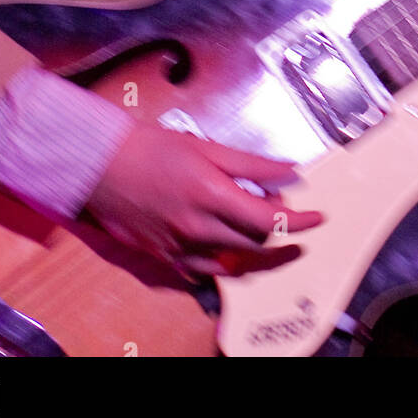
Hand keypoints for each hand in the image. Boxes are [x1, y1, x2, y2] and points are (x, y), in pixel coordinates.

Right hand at [84, 121, 322, 279]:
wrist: (101, 166)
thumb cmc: (151, 147)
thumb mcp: (206, 146)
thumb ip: (250, 163)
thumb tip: (288, 169)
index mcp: (211, 195)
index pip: (270, 220)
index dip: (299, 221)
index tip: (316, 217)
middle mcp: (198, 228)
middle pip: (255, 242)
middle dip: (276, 227)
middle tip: (275, 203)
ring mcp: (180, 248)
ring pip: (234, 260)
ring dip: (252, 244)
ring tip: (252, 220)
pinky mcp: (166, 259)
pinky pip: (205, 270)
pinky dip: (222, 259)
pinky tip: (223, 239)